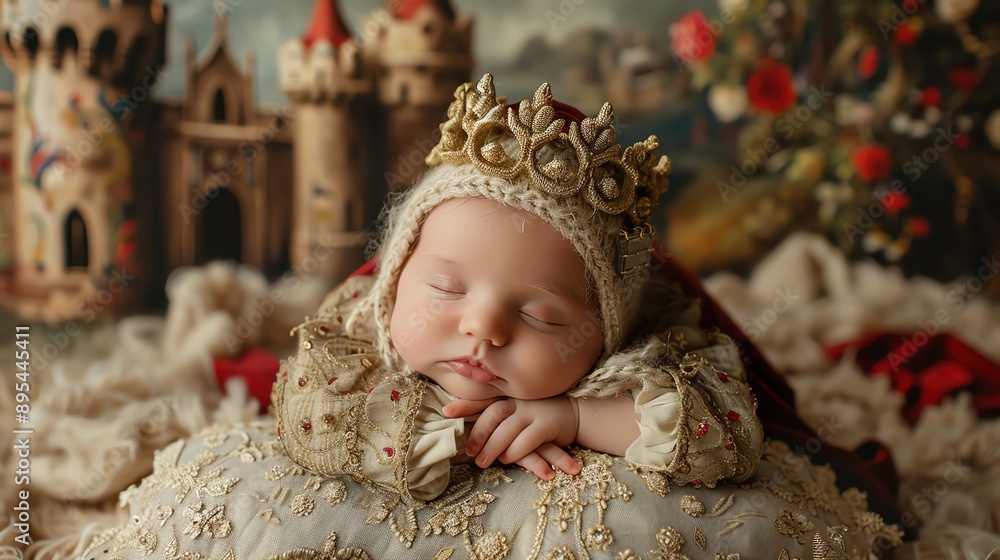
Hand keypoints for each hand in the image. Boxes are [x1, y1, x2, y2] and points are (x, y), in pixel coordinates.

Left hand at [445, 397, 581, 479]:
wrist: (574, 415)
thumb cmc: (539, 417)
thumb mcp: (518, 412)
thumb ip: (499, 418)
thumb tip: (469, 434)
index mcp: (509, 396)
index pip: (484, 399)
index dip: (465, 405)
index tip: (446, 412)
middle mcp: (519, 400)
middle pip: (493, 415)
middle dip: (478, 434)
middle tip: (468, 453)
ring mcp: (533, 410)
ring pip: (507, 430)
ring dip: (493, 448)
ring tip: (482, 463)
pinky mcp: (547, 424)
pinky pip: (526, 440)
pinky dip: (515, 452)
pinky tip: (507, 460)